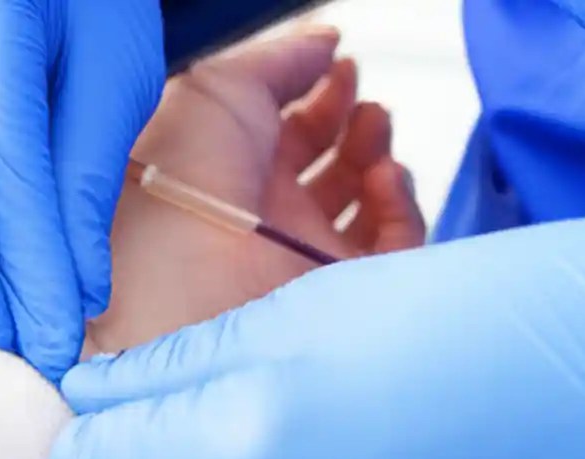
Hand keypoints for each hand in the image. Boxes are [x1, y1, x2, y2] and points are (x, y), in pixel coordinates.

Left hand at [89, 29, 423, 352]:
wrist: (186, 274)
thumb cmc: (185, 178)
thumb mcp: (221, 88)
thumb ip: (281, 59)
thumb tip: (326, 43)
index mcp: (233, 172)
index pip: (291, 133)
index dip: (323, 96)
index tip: (344, 66)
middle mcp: (269, 218)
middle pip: (331, 169)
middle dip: (358, 126)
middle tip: (365, 106)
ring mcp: (305, 255)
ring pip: (366, 207)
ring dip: (379, 159)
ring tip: (375, 130)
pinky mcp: (340, 291)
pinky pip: (389, 249)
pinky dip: (399, 205)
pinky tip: (385, 175)